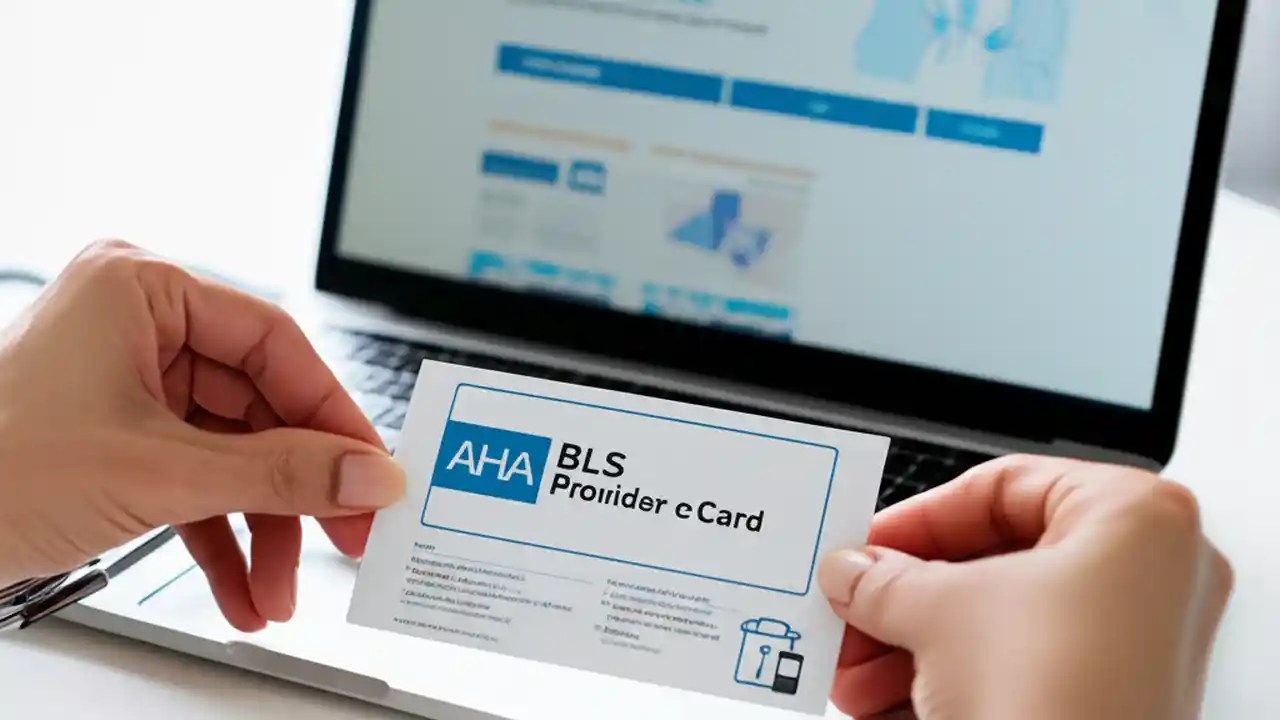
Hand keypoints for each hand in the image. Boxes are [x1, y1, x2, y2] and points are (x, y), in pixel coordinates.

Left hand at [0, 241, 404, 630]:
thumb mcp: (159, 472)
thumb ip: (280, 473)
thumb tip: (367, 475)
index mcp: (144, 289)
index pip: (274, 342)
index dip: (332, 412)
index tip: (371, 468)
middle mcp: (138, 325)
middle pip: (258, 406)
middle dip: (295, 490)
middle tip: (347, 534)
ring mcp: (127, 381)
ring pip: (230, 452)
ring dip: (260, 529)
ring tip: (280, 588)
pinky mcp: (118, 435)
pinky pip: (193, 478)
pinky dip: (218, 536)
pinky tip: (242, 588)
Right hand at [819, 455, 1231, 719]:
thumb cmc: (1053, 698)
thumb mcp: (936, 612)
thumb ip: (884, 578)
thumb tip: (854, 571)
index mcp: (1133, 519)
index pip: (1001, 487)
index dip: (918, 518)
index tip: (866, 546)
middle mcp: (1152, 579)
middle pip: (993, 564)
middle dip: (903, 598)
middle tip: (851, 610)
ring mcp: (1136, 649)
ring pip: (997, 625)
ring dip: (909, 648)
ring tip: (851, 674)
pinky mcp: (1111, 703)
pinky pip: (1015, 673)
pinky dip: (947, 683)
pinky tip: (884, 706)